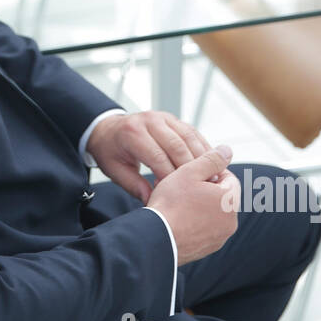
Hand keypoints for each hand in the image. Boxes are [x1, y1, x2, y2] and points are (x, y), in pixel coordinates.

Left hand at [86, 110, 221, 202]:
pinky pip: (192, 132)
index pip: (158, 157)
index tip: (181, 196)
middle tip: (204, 189)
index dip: (171, 178)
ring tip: (213, 178)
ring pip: (189, 137)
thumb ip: (135, 186)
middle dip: (192, 169)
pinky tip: (211, 164)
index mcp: (132, 133)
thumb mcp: (115, 171)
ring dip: (203, 158)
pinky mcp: (173, 118)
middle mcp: (149, 120)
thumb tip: (154, 203)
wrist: (107, 129)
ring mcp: (163, 117)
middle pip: (177, 146)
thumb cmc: (111, 153)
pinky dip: (203, 148)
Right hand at [147, 147, 240, 265]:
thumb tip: (227, 150)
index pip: (229, 178)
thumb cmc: (171, 204)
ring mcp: (219, 238)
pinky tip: (176, 219)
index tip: (192, 172)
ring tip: (177, 203)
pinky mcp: (207, 249)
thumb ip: (211, 159)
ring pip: (212, 214)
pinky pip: (204, 230)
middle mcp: (230, 222)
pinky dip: (194, 223)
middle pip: (221, 197)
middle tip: (182, 186)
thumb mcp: (189, 172)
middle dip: (205, 189)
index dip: (210, 171)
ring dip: (200, 206)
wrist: (155, 239)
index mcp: (230, 201)